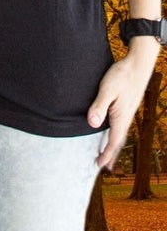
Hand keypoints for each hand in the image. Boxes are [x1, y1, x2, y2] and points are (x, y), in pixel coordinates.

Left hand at [87, 43, 159, 169]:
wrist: (138, 64)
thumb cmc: (122, 75)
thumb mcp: (107, 90)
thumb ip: (99, 106)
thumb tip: (92, 124)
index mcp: (121, 116)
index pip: (113, 140)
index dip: (106, 153)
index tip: (99, 165)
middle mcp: (126, 117)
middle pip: (118, 140)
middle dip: (110, 154)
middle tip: (102, 166)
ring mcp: (128, 112)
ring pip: (120, 133)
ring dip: (113, 145)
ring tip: (106, 154)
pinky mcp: (127, 106)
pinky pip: (120, 126)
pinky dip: (114, 134)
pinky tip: (110, 132)